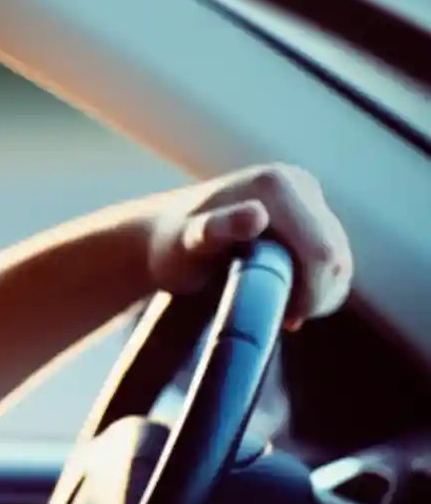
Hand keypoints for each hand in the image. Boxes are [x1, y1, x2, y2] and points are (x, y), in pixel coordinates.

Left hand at [146, 164, 352, 329]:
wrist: (163, 236)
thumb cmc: (170, 246)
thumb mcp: (187, 243)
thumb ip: (217, 229)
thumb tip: (258, 215)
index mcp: (277, 186)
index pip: (323, 253)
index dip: (312, 295)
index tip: (283, 320)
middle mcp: (298, 183)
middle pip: (336, 256)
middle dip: (317, 296)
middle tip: (281, 320)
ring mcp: (306, 197)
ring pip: (339, 260)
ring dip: (318, 294)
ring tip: (281, 312)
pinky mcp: (309, 215)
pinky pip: (331, 259)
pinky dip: (316, 286)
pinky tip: (288, 300)